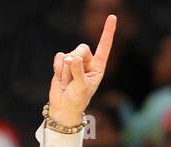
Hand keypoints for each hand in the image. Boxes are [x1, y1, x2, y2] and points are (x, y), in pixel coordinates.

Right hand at [48, 13, 115, 127]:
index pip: (104, 46)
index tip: (112, 17)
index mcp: (98, 67)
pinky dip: (57, 68)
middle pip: (81, 48)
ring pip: (68, 54)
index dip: (108, 32)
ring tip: (68, 83)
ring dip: (65, 71)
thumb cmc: (77, 99)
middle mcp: (87, 62)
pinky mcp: (62, 63)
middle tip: (72, 77)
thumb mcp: (82, 88)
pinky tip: (60, 78)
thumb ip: (79, 72)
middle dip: (75, 60)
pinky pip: (58, 57)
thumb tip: (73, 58)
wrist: (63, 106)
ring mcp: (74, 62)